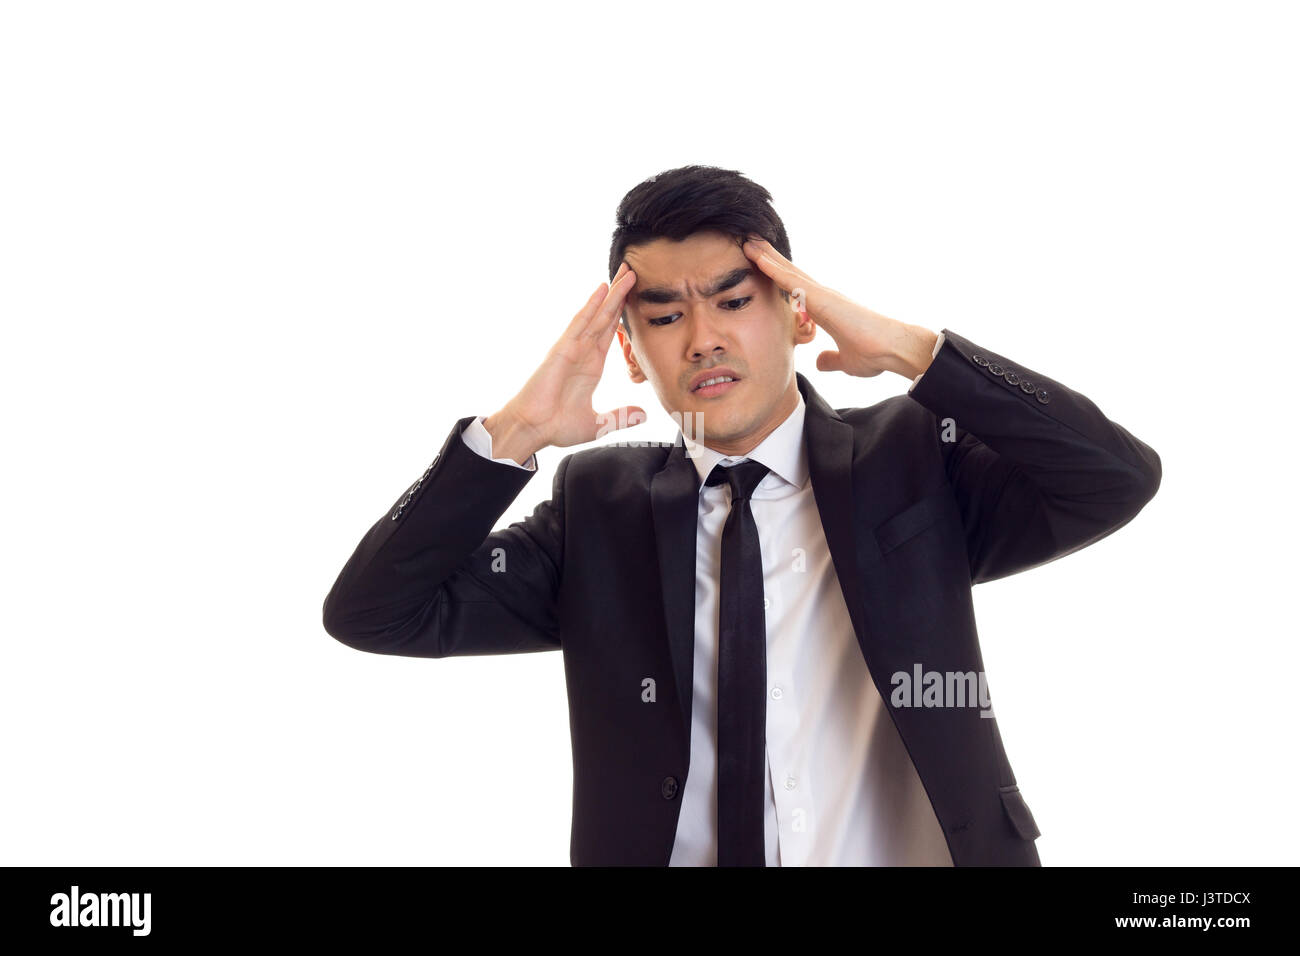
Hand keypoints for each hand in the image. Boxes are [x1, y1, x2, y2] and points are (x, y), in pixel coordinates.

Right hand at [487, 262, 646, 458]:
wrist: (533, 430)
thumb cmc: (556, 426)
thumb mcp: (598, 424)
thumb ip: (621, 417)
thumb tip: (644, 414)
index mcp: (592, 365)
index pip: (612, 332)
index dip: (624, 313)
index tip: (636, 295)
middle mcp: (583, 352)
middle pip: (606, 317)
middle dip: (620, 294)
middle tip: (634, 270)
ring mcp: (573, 348)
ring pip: (597, 315)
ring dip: (612, 294)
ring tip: (626, 272)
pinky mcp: (562, 350)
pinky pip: (580, 324)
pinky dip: (591, 306)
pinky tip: (602, 289)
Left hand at [741, 236, 936, 378]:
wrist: (894, 350)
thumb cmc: (876, 354)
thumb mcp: (846, 361)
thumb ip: (832, 359)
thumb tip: (820, 362)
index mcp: (825, 310)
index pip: (795, 290)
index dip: (778, 276)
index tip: (761, 267)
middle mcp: (823, 297)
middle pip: (789, 274)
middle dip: (769, 259)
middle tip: (749, 244)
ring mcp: (823, 295)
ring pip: (788, 271)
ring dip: (766, 257)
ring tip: (747, 242)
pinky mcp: (823, 298)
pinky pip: (792, 281)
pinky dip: (774, 269)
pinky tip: (758, 258)